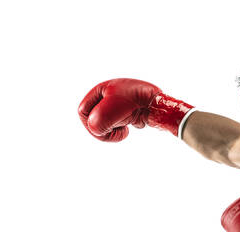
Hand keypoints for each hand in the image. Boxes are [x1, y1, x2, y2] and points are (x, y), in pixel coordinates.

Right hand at [77, 78, 195, 141]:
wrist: (157, 104)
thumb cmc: (132, 103)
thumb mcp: (107, 114)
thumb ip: (94, 125)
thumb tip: (97, 131)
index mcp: (99, 91)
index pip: (82, 112)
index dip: (90, 124)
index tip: (103, 127)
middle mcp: (107, 97)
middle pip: (93, 120)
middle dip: (103, 129)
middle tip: (116, 131)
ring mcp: (117, 106)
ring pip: (105, 125)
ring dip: (112, 131)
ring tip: (124, 129)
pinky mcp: (127, 113)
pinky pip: (117, 127)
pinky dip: (122, 130)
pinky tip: (130, 127)